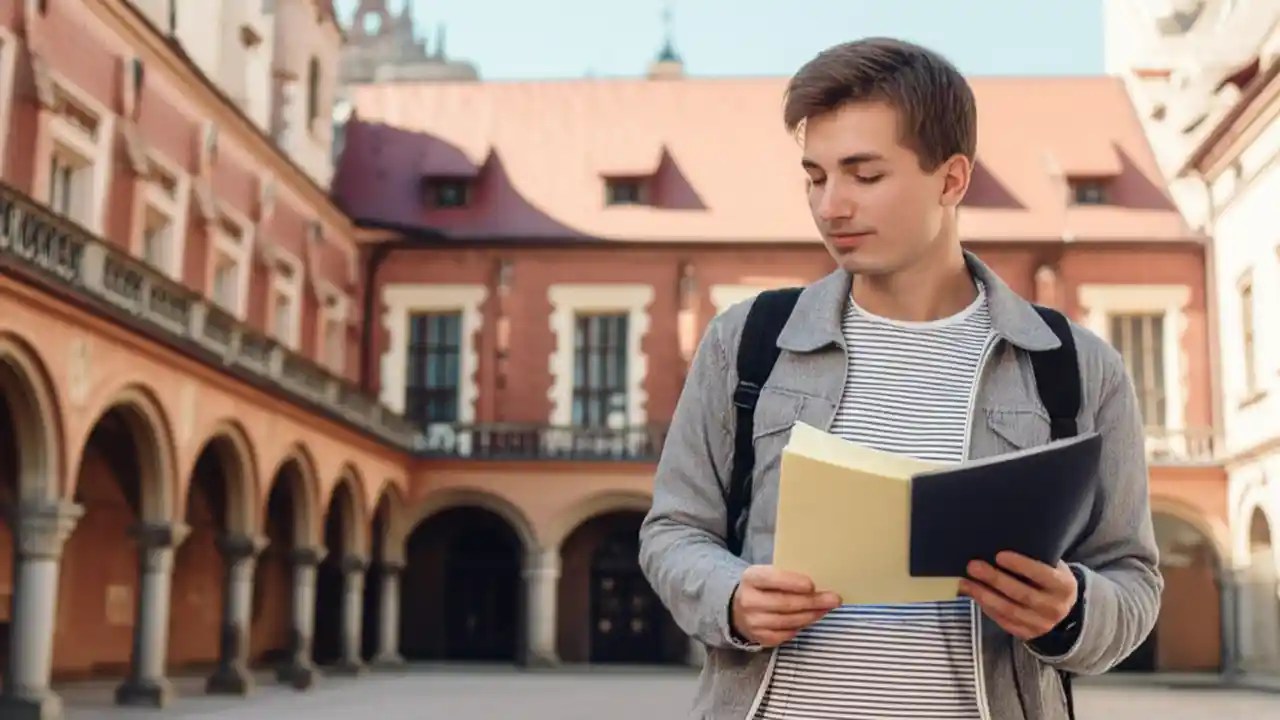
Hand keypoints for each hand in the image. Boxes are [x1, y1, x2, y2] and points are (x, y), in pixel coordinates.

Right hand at [731, 565, 841, 646]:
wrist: (736, 609)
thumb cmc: (761, 588)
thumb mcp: (766, 575)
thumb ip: (785, 577)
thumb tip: (818, 585)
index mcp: (751, 578)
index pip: (772, 579)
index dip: (793, 582)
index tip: (812, 585)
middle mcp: (749, 601)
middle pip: (786, 603)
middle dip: (813, 602)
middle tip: (834, 599)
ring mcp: (753, 622)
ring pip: (789, 621)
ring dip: (811, 615)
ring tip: (826, 609)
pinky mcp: (760, 638)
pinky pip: (786, 634)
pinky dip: (801, 626)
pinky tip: (810, 619)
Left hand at [958, 551, 1076, 640]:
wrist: (1060, 607)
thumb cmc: (1049, 577)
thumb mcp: (1051, 565)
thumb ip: (1033, 558)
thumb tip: (996, 548)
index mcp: (1064, 586)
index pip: (1042, 574)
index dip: (1021, 565)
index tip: (999, 555)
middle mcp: (1055, 608)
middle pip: (1021, 594)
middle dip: (995, 580)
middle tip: (973, 566)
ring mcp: (1042, 625)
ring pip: (1009, 611)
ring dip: (984, 595)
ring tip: (965, 582)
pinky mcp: (1027, 634)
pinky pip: (1004, 622)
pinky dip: (987, 608)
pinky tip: (974, 595)